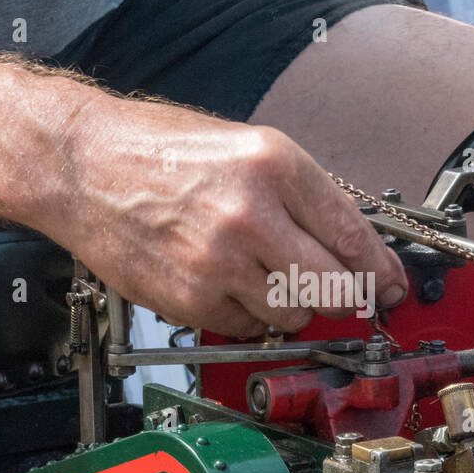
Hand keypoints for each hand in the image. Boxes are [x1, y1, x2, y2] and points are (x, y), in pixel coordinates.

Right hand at [44, 95, 407, 337]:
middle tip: (340, 294)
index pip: (353, 234)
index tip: (392, 286)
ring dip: (290, 304)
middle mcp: (252, 215)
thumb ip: (301, 194)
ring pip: (293, 314)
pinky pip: (246, 326)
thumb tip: (352, 244)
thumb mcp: (245, 146)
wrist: (81, 166)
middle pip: (335, 288)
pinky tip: (223, 280)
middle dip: (345, 297)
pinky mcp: (190, 299)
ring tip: (258, 271)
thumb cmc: (158, 151)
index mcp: (275, 165)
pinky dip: (245, 314)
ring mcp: (219, 262)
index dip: (381, 270)